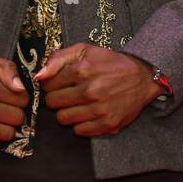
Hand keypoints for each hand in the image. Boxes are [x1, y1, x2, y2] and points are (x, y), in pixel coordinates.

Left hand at [34, 42, 158, 136]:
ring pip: (63, 119)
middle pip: (52, 103)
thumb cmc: (111, 63)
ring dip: (67, 112)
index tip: (60, 83)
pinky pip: (79, 131)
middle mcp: (91, 90)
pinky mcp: (107, 124)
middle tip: (68, 94)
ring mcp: (99, 109)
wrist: (143, 78)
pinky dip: (80, 124)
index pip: (47, 84)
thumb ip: (58, 58)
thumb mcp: (85, 50)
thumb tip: (39, 77)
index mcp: (83, 70)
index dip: (51, 84)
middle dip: (57, 98)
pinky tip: (88, 113)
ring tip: (78, 104)